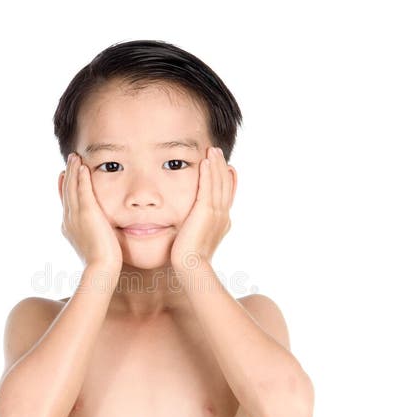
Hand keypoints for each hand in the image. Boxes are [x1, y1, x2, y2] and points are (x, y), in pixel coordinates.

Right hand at [61, 153, 122, 271]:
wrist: (101, 268)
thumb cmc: (102, 262)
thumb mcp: (93, 244)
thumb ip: (93, 234)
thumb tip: (98, 231)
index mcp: (68, 227)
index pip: (65, 202)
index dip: (65, 187)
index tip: (65, 175)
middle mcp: (68, 219)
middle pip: (66, 191)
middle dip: (68, 174)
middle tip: (70, 159)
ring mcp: (76, 216)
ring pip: (72, 187)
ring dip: (73, 171)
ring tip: (75, 157)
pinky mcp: (87, 213)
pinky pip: (82, 190)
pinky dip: (81, 177)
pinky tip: (83, 166)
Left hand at [170, 146, 235, 271]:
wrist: (191, 266)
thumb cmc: (189, 259)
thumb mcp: (195, 239)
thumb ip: (196, 228)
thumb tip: (191, 223)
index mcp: (222, 222)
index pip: (227, 195)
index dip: (227, 180)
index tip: (225, 167)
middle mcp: (223, 215)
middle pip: (225, 185)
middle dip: (222, 167)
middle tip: (218, 151)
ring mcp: (216, 213)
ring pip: (219, 183)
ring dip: (216, 165)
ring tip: (213, 150)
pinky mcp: (206, 211)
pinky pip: (208, 187)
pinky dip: (208, 173)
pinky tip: (205, 161)